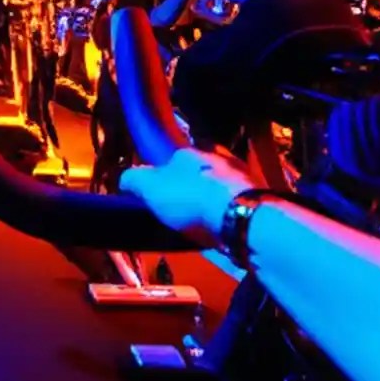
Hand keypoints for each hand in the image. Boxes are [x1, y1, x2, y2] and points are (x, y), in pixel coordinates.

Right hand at [118, 149, 253, 246]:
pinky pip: (232, 203)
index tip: (157, 197)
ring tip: (200, 223)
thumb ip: (134, 179)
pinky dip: (225, 212)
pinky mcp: (253, 197)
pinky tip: (220, 227)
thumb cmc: (188, 199)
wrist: (236, 216)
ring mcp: (237, 177)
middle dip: (188, 188)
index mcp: (186, 153)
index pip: (170, 160)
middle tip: (178, 211)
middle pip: (195, 173)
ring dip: (209, 200)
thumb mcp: (149, 188)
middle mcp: (214, 158)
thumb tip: (126, 178)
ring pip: (216, 187)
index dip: (161, 178)